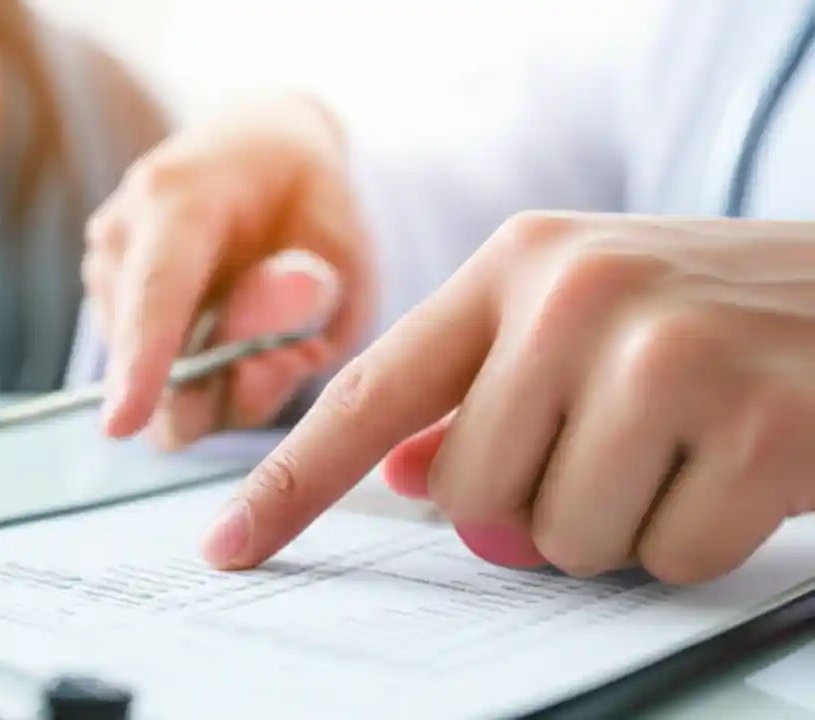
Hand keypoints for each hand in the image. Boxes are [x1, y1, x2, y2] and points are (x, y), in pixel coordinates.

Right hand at [84, 95, 373, 448]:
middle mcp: (122, 233)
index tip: (122, 424)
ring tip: (273, 333)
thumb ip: (316, 297)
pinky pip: (158, 381)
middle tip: (288, 364)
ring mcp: (105, 270)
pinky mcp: (107, 306)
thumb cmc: (306, 198)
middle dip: (211, 395)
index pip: (158, 288)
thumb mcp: (342, 237)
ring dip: (222, 385)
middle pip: (147, 359)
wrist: (253, 154)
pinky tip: (233, 334)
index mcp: (179, 196)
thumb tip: (265, 356)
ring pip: (155, 380)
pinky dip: (207, 380)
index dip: (143, 359)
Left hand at [202, 212, 814, 583]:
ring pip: (557, 537)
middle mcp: (574, 294)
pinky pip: (661, 556)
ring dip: (613, 523)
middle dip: (528, 506)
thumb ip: (480, 392)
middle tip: (612, 448)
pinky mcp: (751, 423)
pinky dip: (693, 537)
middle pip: (465, 495)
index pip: (370, 394)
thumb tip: (397, 473)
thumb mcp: (581, 321)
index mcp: (517, 263)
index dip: (292, 483)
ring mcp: (665, 353)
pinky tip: (736, 465)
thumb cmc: (710, 314)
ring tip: (676, 449)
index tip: (231, 544)